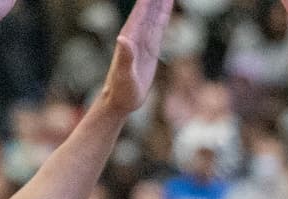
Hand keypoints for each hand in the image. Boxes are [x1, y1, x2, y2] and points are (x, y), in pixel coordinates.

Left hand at [98, 0, 172, 116]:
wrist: (120, 101)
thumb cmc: (121, 91)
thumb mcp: (124, 75)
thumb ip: (124, 57)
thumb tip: (123, 39)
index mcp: (131, 36)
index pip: (142, 9)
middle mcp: (136, 33)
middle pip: (149, 6)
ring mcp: (143, 39)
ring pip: (154, 12)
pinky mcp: (150, 47)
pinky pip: (159, 24)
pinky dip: (164, 11)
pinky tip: (167, 3)